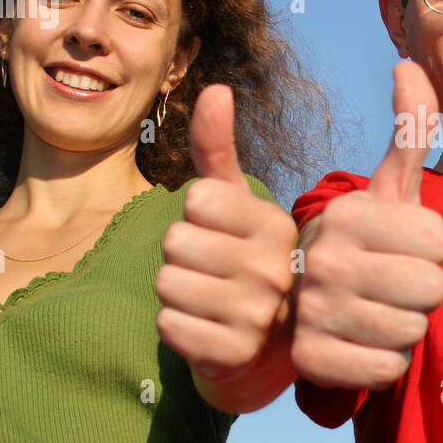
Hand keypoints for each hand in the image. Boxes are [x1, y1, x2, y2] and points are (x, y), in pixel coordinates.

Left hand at [155, 84, 296, 392]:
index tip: (221, 232)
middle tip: (210, 269)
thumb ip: (218, 147)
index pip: (197, 198)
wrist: (267, 345)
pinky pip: (167, 325)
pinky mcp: (233, 354)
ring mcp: (256, 316)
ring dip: (175, 291)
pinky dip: (175, 325)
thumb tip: (215, 88)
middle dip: (180, 254)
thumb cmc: (244, 258)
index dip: (195, 214)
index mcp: (276, 225)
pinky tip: (204, 327)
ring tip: (208, 297)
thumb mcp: (236, 202)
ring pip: (166, 282)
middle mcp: (274, 269)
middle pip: (174, 241)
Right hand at [291, 62, 442, 389]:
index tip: (402, 248)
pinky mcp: (310, 361)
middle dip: (423, 291)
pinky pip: (387, 369)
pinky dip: (382, 362)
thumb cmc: (351, 242)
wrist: (284, 307)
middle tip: (391, 284)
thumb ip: (406, 129)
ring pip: (412, 332)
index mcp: (346, 213)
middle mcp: (324, 260)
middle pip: (432, 289)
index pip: (440, 241)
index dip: (432, 249)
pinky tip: (360, 344)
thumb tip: (408, 63)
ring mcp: (313, 312)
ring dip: (403, 327)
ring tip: (374, 311)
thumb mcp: (380, 188)